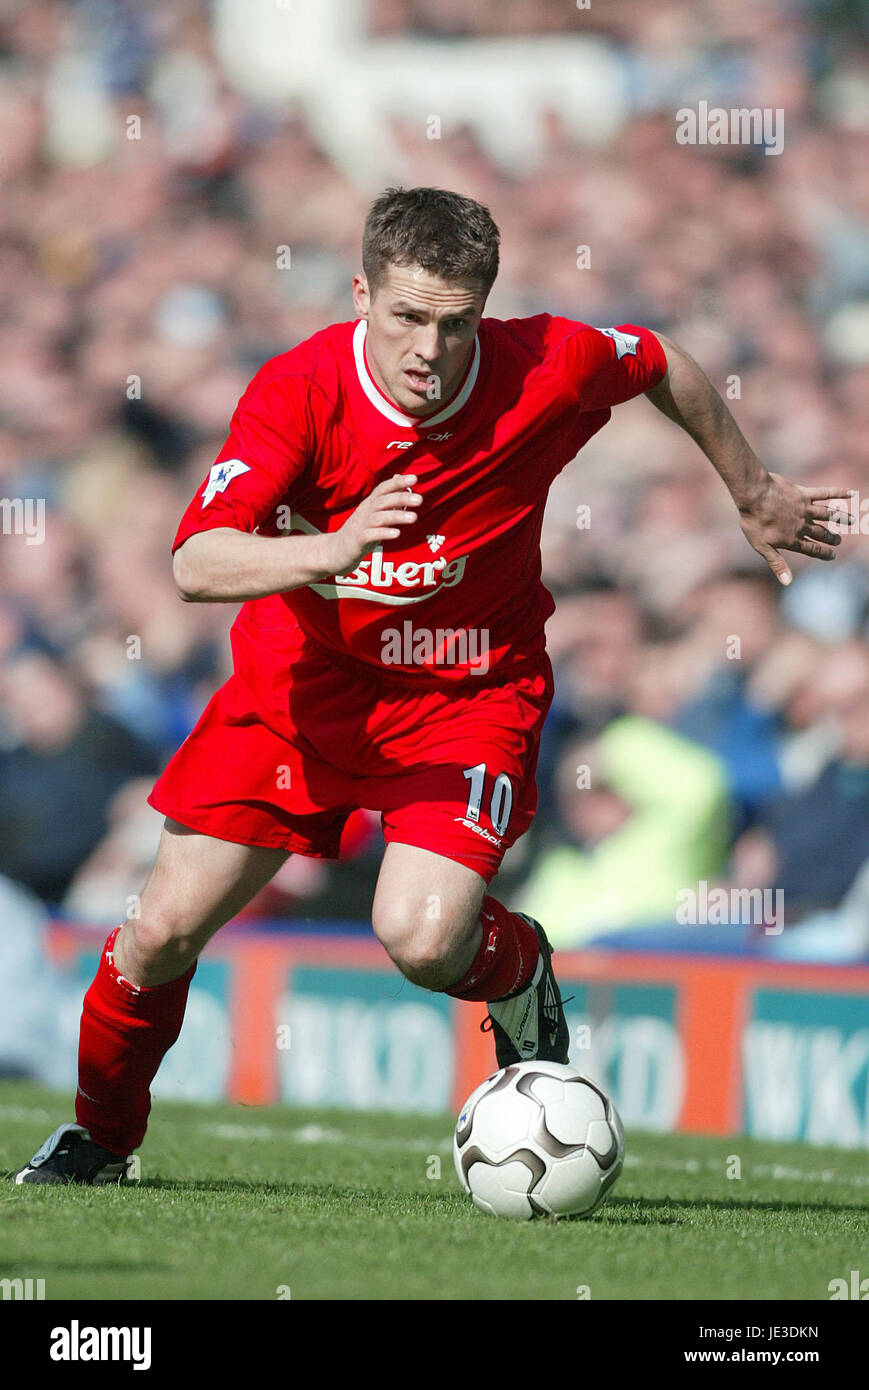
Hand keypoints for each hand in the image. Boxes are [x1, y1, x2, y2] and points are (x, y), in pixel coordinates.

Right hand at [324, 474, 422, 575]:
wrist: (335, 551)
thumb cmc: (359, 531)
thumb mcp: (373, 513)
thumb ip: (388, 500)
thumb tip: (401, 481)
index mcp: (370, 504)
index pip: (383, 489)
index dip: (397, 482)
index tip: (414, 478)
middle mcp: (365, 512)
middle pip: (383, 501)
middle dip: (401, 498)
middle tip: (420, 499)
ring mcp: (361, 526)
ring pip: (379, 517)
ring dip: (396, 516)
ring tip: (414, 518)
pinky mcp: (358, 541)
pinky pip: (370, 535)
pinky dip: (383, 533)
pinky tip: (396, 533)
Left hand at [738, 472, 853, 585]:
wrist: (754, 496)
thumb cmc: (754, 522)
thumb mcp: (762, 547)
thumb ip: (777, 564)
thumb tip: (787, 582)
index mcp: (793, 539)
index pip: (812, 549)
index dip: (823, 553)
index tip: (832, 556)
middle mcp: (802, 525)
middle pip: (821, 533)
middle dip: (831, 538)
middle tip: (838, 540)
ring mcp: (805, 509)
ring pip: (828, 515)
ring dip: (840, 518)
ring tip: (851, 521)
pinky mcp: (804, 494)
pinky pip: (825, 493)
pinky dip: (839, 492)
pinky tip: (851, 493)